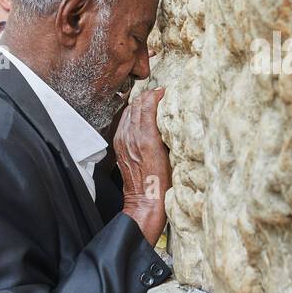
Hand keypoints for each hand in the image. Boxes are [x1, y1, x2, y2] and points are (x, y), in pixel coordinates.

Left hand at [113, 87, 170, 244]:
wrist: (145, 200)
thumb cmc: (164, 182)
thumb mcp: (173, 154)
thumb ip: (169, 132)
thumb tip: (171, 114)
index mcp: (147, 138)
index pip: (147, 104)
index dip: (157, 94)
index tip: (166, 92)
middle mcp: (131, 137)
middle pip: (136, 104)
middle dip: (149, 96)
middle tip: (160, 95)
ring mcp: (122, 140)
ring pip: (129, 111)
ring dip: (140, 104)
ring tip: (152, 104)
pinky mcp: (119, 146)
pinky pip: (124, 122)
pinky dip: (133, 115)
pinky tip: (141, 117)